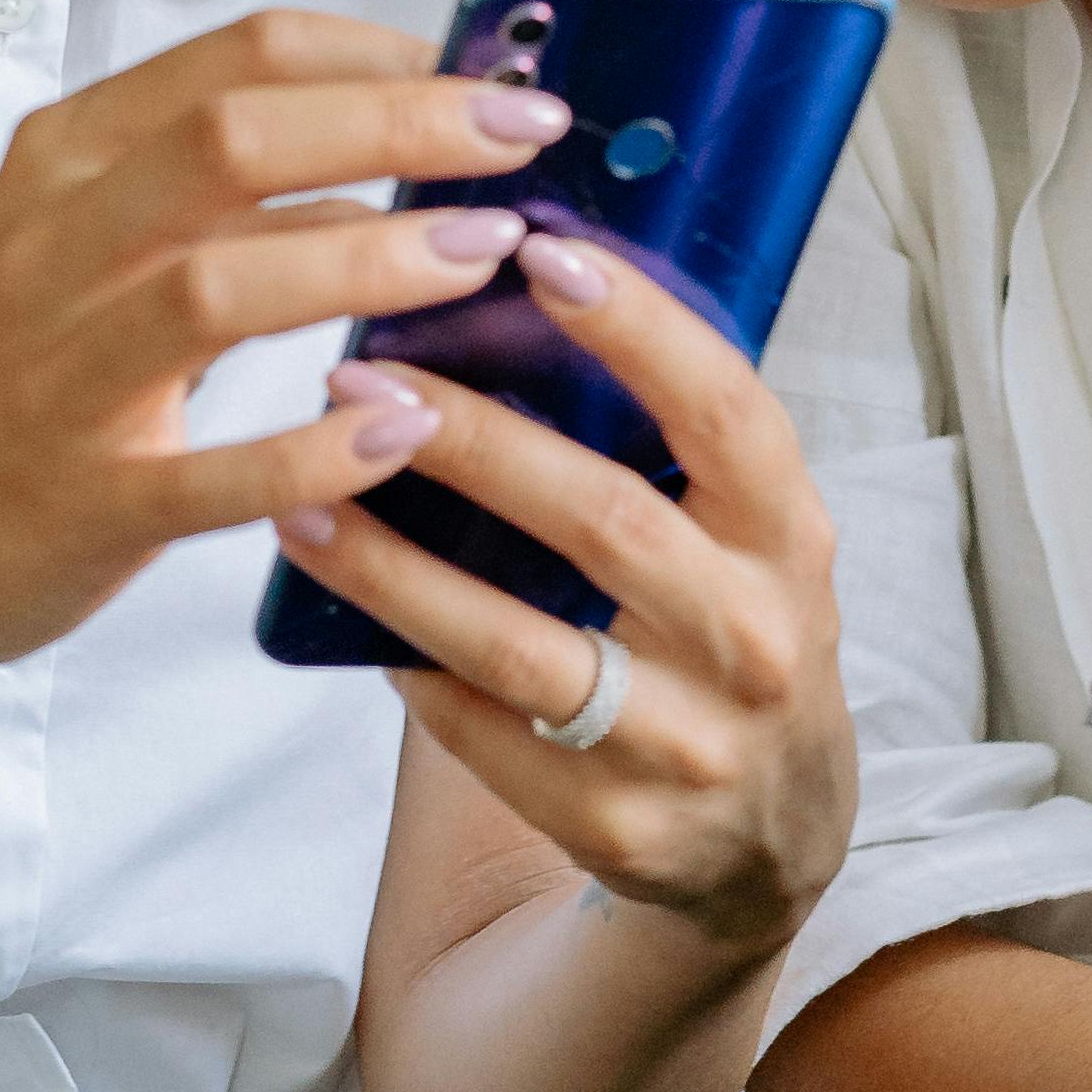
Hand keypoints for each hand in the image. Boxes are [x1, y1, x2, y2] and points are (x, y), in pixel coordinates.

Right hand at [0, 13, 584, 692]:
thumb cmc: (8, 380)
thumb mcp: (87, 247)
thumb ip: (218, 191)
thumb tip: (398, 148)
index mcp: (65, 163)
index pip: (237, 62)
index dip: (381, 53)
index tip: (491, 71)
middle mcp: (53, 250)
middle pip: (233, 143)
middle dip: (398, 125)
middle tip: (525, 134)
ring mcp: (57, 377)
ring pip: (215, 289)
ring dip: (365, 261)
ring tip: (485, 255)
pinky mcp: (77, 500)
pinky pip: (204, 474)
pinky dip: (310, 450)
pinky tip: (399, 431)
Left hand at [267, 231, 853, 954]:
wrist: (773, 840)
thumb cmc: (733, 638)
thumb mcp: (751, 540)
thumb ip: (671, 444)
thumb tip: (514, 288)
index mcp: (790, 540)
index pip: (725, 413)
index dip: (640, 328)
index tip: (538, 250)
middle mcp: (754, 640)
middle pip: (603, 519)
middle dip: (470, 441)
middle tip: (359, 379)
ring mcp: (686, 742)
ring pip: (519, 645)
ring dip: (395, 568)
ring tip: (301, 501)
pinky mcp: (612, 823)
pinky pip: (480, 730)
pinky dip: (404, 662)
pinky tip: (340, 605)